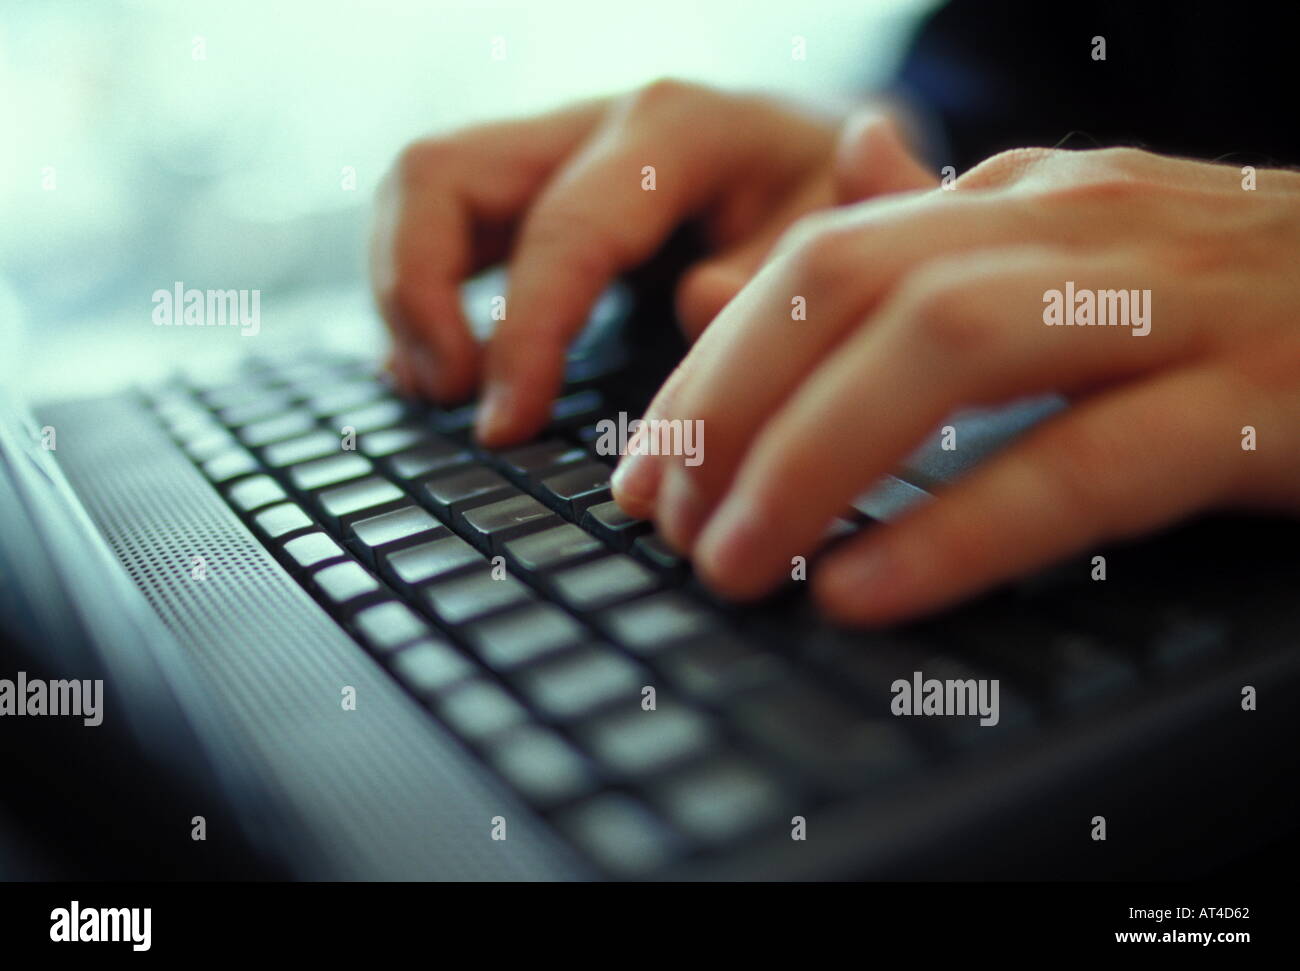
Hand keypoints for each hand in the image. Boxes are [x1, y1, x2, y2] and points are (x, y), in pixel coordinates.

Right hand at [370, 79, 934, 444]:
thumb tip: (696, 305)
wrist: (823, 157)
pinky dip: (419, 290)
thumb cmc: (831, 203)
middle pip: (438, 175)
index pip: (561, 231)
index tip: (502, 428)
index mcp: (670, 132)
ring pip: (420, 187)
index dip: (519, 337)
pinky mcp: (530, 182)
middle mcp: (591, 121)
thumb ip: (776, 275)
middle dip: (417, 295)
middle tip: (453, 398)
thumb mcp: (838, 235)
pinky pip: (438, 216)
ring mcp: (551, 144)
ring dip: (404, 292)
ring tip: (439, 388)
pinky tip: (445, 366)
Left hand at [611, 147, 1299, 624]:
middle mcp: (1083, 230)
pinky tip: (866, 591)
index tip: (648, 464)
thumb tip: (830, 199)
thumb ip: (954, 228)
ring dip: (810, 462)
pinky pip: (1085, 464)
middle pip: (853, 286)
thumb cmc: (1248, 298)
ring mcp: (1176, 307)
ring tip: (734, 564)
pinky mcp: (1263, 404)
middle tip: (664, 522)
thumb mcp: (1086, 244)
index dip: (713, 362)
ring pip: (945, 351)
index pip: (822, 257)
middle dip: (729, 407)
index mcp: (1031, 201)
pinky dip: (959, 527)